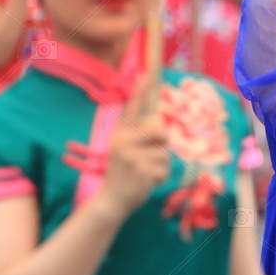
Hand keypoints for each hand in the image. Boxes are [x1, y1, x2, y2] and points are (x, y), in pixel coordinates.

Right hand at [98, 78, 171, 218]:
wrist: (110, 201)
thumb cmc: (121, 174)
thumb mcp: (122, 150)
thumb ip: (137, 136)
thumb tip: (161, 125)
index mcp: (119, 134)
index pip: (131, 108)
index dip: (139, 91)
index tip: (146, 72)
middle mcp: (124, 141)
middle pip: (159, 129)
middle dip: (162, 141)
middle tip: (152, 153)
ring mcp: (133, 156)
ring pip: (164, 152)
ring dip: (160, 165)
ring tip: (144, 172)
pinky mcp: (142, 171)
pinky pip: (165, 168)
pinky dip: (160, 177)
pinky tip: (146, 182)